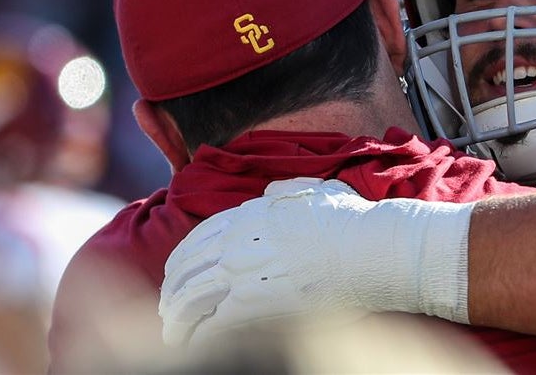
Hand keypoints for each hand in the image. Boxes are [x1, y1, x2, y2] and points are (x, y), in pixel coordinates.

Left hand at [159, 177, 376, 345]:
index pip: (195, 239)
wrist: (369, 248)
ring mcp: (242, 272)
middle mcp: (237, 241)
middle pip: (184, 270)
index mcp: (247, 215)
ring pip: (189, 298)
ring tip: (171, 336)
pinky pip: (212, 323)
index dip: (179, 262)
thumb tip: (270, 194)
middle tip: (166, 311)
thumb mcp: (313, 191)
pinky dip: (198, 336)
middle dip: (169, 293)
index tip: (174, 277)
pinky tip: (193, 345)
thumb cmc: (350, 221)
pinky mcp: (254, 303)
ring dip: (175, 320)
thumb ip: (284, 192)